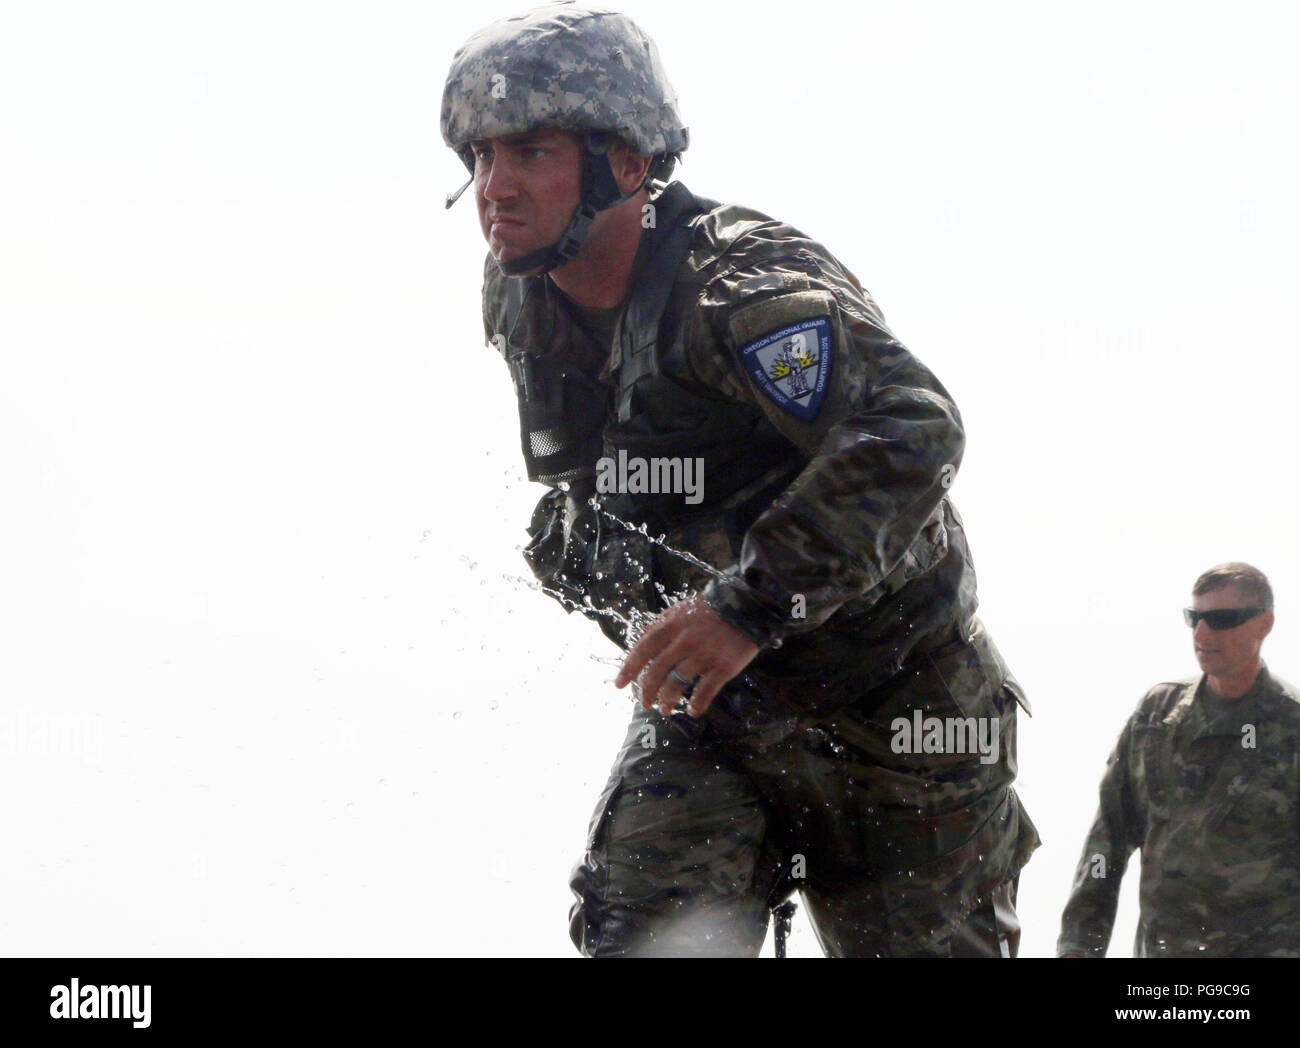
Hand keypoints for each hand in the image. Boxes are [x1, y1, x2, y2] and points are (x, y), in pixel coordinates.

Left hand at [614, 593, 759, 718]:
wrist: (746, 607)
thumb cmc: (710, 610)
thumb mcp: (681, 610)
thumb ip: (662, 624)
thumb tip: (642, 637)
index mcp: (671, 626)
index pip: (642, 649)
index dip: (629, 668)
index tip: (620, 684)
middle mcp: (684, 642)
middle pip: (657, 671)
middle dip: (647, 691)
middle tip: (644, 703)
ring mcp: (704, 655)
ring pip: (677, 683)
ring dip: (667, 700)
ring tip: (665, 710)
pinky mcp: (723, 667)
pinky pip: (705, 692)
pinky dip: (697, 705)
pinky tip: (692, 711)